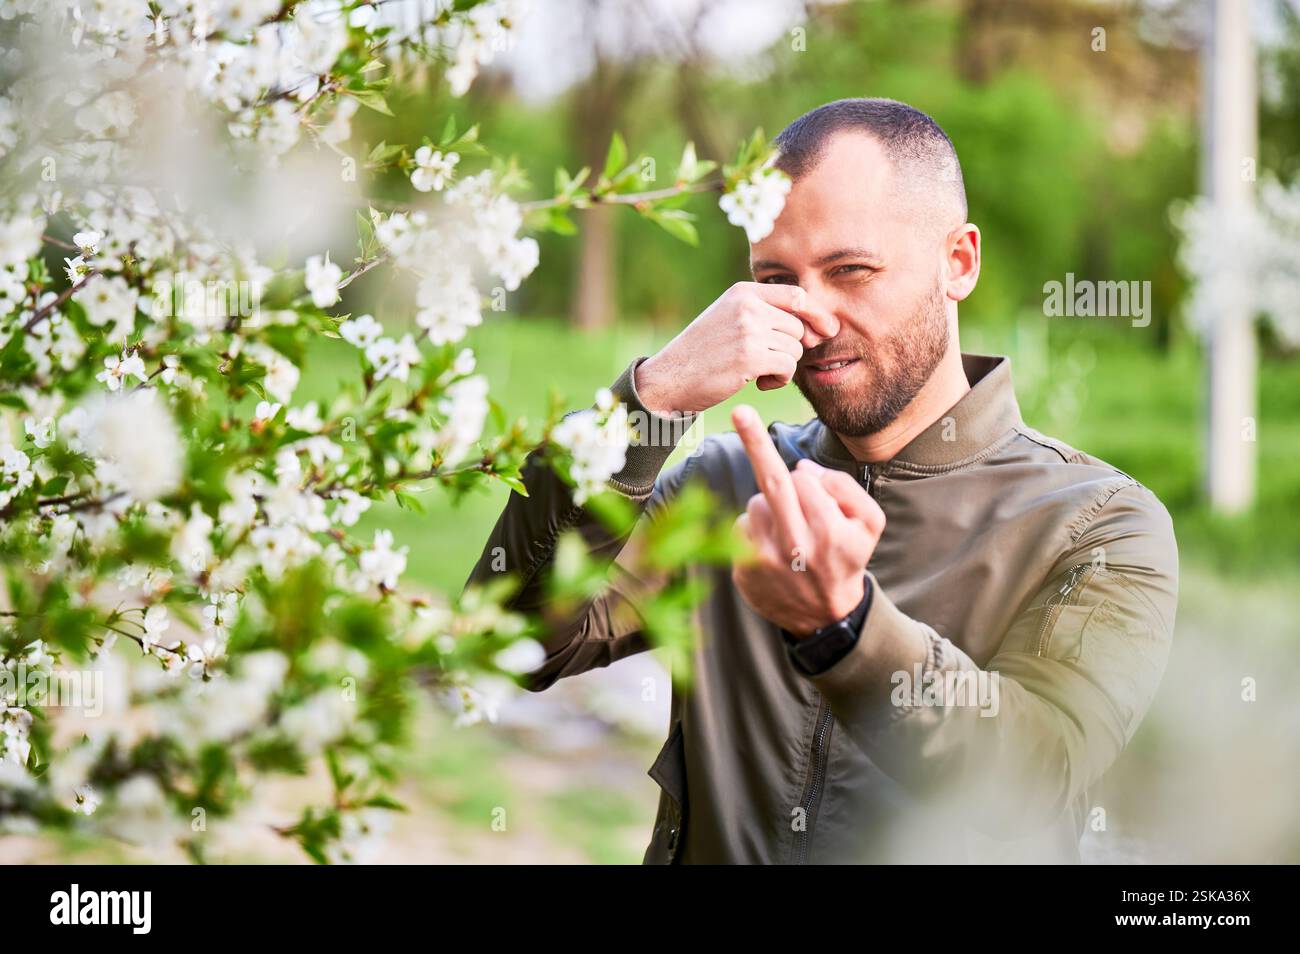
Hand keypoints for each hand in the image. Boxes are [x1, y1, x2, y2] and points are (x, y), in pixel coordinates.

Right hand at [634, 282, 838, 415]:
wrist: (670, 377)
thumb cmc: (702, 352)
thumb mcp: (729, 318)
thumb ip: (763, 313)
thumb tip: (815, 326)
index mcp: (743, 292)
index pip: (796, 295)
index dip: (817, 314)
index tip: (826, 330)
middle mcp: (747, 306)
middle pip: (798, 327)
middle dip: (791, 349)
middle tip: (769, 363)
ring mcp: (748, 330)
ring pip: (795, 349)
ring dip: (783, 366)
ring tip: (759, 372)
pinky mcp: (750, 357)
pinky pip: (788, 367)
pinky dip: (779, 379)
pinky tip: (760, 383)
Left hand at [730, 405, 884, 636]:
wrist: (825, 616)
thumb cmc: (848, 558)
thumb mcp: (870, 524)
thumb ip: (846, 489)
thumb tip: (803, 468)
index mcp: (831, 533)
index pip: (806, 481)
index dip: (809, 480)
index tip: (807, 479)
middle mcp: (797, 547)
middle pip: (772, 482)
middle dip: (755, 441)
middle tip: (740, 410)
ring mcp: (767, 561)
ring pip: (756, 504)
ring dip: (769, 506)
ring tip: (788, 531)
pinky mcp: (743, 571)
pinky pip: (741, 527)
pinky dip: (754, 528)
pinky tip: (771, 547)